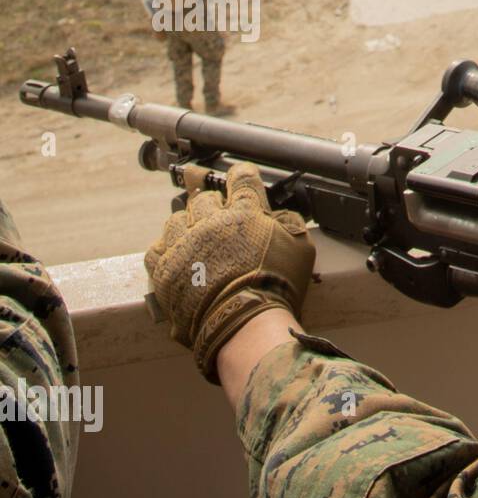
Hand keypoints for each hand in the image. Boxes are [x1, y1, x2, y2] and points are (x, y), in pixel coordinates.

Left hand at [144, 161, 315, 382]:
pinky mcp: (165, 268)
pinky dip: (167, 249)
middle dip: (213, 205)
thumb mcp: (301, 251)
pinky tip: (177, 256)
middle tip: (221, 220)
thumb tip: (281, 213)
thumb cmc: (278, 288)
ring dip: (187, 226)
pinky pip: (156, 248)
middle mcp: (211, 221)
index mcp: (245, 213)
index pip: (242, 179)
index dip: (242, 174)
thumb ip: (291, 224)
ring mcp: (184, 244)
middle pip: (203, 198)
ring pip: (176, 219)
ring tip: (197, 241)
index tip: (241, 176)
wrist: (245, 323)